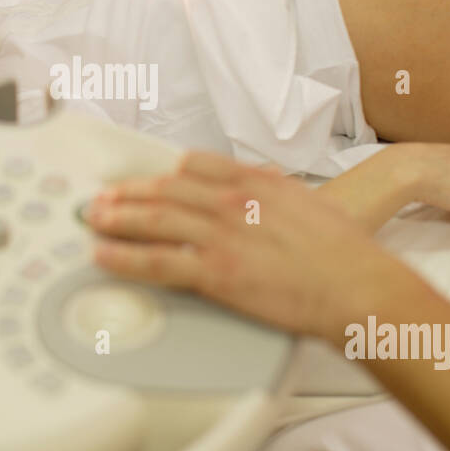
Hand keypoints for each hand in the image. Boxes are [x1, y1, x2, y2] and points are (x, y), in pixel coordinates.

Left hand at [85, 150, 400, 337]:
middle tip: (104, 198)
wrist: (355, 285)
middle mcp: (233, 202)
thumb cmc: (343, 254)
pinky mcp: (215, 272)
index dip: (167, 173)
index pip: (198, 165)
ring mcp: (221, 236)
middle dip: (130, 192)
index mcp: (257, 183)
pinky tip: (104, 255)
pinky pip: (158, 261)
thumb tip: (267, 180)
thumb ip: (279, 192)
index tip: (151, 178)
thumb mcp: (312, 204)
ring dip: (118, 218)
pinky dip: (126, 257)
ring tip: (94, 220)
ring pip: (155, 219)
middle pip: (167, 189)